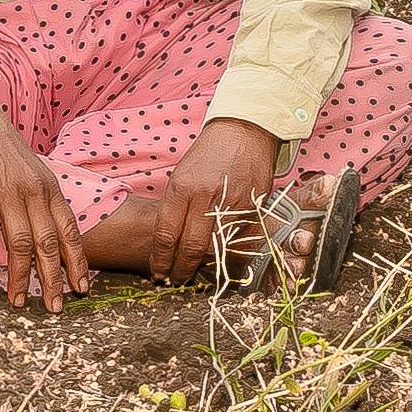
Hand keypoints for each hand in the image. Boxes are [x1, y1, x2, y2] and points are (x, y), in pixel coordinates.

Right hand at [0, 82, 89, 306]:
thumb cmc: (1, 148)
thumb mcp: (32, 171)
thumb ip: (39, 200)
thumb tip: (44, 234)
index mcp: (50, 188)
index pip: (70, 231)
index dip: (77, 262)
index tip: (81, 287)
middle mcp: (34, 192)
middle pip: (49, 243)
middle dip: (53, 279)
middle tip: (55, 306)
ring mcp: (7, 193)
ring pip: (20, 243)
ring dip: (19, 277)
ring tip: (17, 300)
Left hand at [141, 116, 286, 262]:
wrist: (244, 131)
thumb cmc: (208, 153)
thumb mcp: (182, 174)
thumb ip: (176, 205)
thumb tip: (170, 240)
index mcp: (182, 187)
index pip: (167, 234)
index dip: (161, 259)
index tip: (158, 272)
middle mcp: (206, 197)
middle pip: (191, 247)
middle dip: (181, 269)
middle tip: (175, 280)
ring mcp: (232, 204)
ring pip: (216, 248)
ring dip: (205, 266)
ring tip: (195, 272)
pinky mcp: (253, 208)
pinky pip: (239, 241)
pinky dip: (229, 254)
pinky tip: (220, 260)